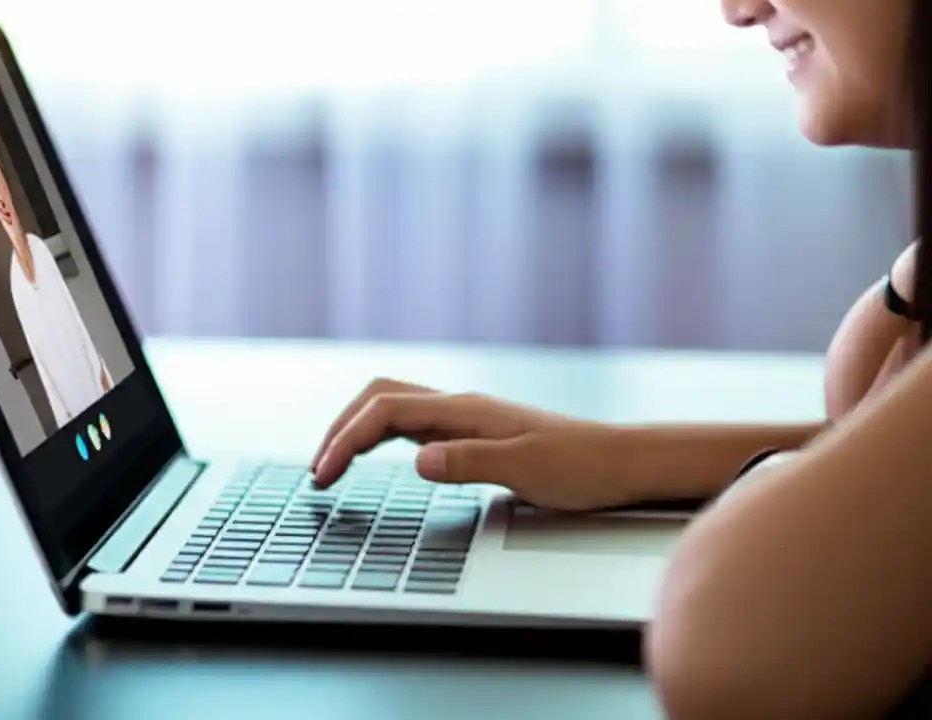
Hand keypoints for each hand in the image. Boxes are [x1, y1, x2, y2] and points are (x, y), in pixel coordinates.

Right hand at [310, 378, 635, 511]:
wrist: (621, 462)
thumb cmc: (582, 466)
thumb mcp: (526, 469)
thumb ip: (469, 462)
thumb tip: (416, 460)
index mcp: (464, 410)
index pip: (383, 412)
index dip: (345, 440)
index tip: (324, 474)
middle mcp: (459, 407)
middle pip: (377, 399)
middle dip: (339, 429)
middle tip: (319, 472)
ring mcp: (464, 418)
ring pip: (391, 407)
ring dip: (355, 430)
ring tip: (334, 465)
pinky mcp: (471, 433)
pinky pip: (410, 424)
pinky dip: (378, 436)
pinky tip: (377, 458)